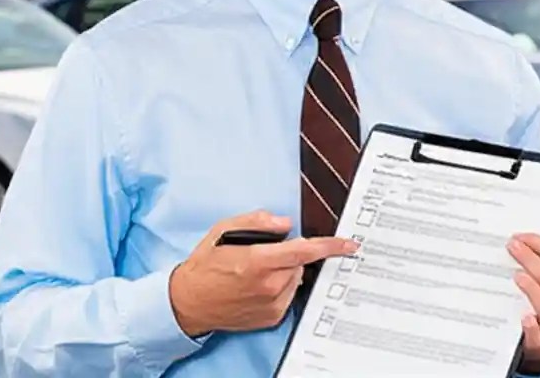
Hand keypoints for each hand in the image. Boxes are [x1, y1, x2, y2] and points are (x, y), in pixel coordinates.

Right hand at [168, 210, 358, 336]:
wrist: (189, 302)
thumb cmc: (204, 265)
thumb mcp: (222, 231)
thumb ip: (256, 221)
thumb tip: (284, 223)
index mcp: (257, 261)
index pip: (303, 251)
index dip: (329, 246)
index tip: (350, 244)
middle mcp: (269, 286)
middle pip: (299, 263)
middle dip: (289, 254)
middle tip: (264, 253)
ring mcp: (272, 304)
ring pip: (295, 279)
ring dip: (285, 271)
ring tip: (256, 272)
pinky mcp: (272, 317)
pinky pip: (288, 295)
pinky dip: (279, 287)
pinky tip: (256, 286)